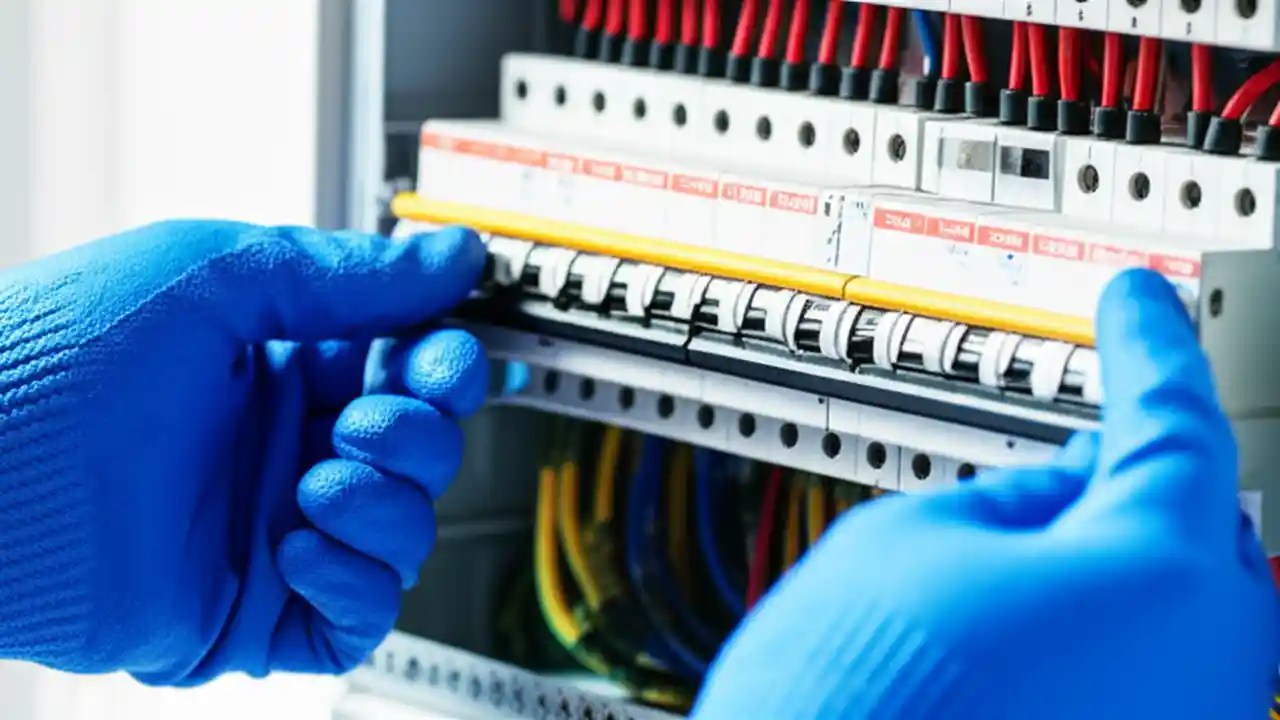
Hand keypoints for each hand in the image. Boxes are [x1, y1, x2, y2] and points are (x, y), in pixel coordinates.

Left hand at [0, 221, 487, 684]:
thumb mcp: (216, 277)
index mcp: (282, 366)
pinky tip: (295, 542)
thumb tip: (448, 259)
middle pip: (424, 453)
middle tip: (366, 420)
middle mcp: (284, 448)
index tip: (448, 356)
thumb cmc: (59, 362)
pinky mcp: (257, 610)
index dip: (444, 366)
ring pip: (405, 534)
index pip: (408, 370)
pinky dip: (354, 582)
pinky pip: (359, 616)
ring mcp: (274, 529)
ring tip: (315, 484)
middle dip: (418, 435)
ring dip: (387, 508)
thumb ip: (347, 274)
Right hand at [693, 270, 1279, 718]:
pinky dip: (1109, 631)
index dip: (1147, 345)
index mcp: (1156, 575)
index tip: (1137, 303)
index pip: (1172, 420)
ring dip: (1120, 555)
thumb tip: (1063, 486)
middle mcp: (1204, 667)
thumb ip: (1012, 495)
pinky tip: (1045, 617)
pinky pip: (1151, 680)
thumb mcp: (911, 540)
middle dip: (1148, 465)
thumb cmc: (848, 701)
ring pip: (1179, 613)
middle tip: (1101, 422)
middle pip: (1199, 524)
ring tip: (1048, 530)